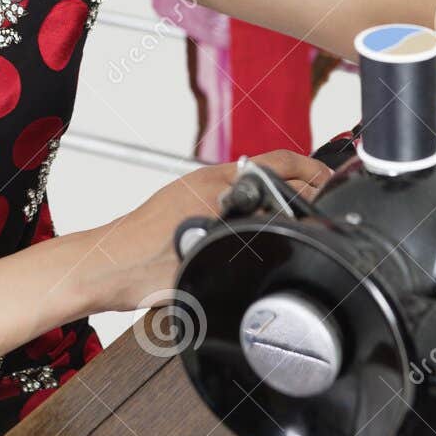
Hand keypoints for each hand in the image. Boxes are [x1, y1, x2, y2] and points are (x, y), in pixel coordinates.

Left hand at [76, 148, 331, 314]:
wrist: (102, 268)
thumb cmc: (139, 267)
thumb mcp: (204, 261)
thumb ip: (243, 248)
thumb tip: (278, 246)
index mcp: (216, 188)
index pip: (278, 167)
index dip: (311, 174)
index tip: (332, 184)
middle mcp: (206, 181)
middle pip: (269, 169)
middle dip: (302, 180)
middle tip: (328, 197)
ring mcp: (195, 189)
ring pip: (251, 181)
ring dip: (278, 190)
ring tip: (303, 211)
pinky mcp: (186, 202)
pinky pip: (231, 193)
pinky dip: (254, 201)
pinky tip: (263, 224)